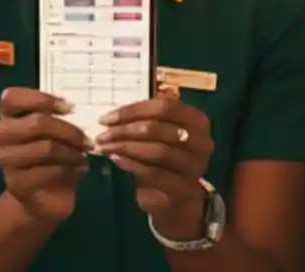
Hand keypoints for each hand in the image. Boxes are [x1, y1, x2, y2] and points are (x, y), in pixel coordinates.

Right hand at [0, 88, 92, 224]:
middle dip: (69, 131)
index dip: (42, 99)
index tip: (70, 108)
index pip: (13, 98)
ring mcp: (6, 161)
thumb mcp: (54, 131)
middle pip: (36, 123)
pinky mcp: (17, 184)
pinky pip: (50, 171)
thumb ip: (60, 118)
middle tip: (87, 140)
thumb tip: (77, 112)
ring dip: (72, 152)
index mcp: (8, 116)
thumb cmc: (50, 155)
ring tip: (84, 156)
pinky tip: (79, 170)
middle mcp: (1, 135)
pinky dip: (71, 169)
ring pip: (46, 148)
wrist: (42, 196)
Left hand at [95, 87, 214, 238]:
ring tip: (105, 147)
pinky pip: (155, 173)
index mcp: (197, 120)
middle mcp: (202, 142)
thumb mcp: (161, 132)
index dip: (134, 110)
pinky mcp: (184, 188)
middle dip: (126, 130)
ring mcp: (195, 166)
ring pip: (157, 151)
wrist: (177, 196)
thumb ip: (147, 118)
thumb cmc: (165, 156)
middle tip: (103, 134)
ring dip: (126, 147)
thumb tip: (115, 112)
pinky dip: (132, 165)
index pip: (165, 107)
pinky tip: (116, 160)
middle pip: (159, 129)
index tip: (107, 118)